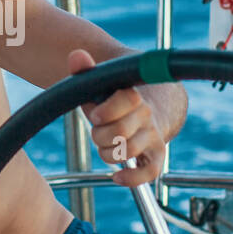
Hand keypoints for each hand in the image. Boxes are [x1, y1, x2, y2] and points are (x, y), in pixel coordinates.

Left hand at [68, 48, 166, 187]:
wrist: (147, 110)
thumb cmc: (114, 100)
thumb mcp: (99, 85)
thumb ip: (85, 70)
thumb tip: (76, 55)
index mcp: (133, 96)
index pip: (126, 100)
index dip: (106, 110)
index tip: (95, 114)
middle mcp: (147, 115)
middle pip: (121, 131)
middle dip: (100, 135)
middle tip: (97, 131)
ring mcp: (154, 137)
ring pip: (129, 151)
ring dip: (107, 154)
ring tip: (104, 147)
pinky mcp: (157, 156)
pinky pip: (151, 173)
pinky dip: (132, 178)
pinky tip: (116, 177)